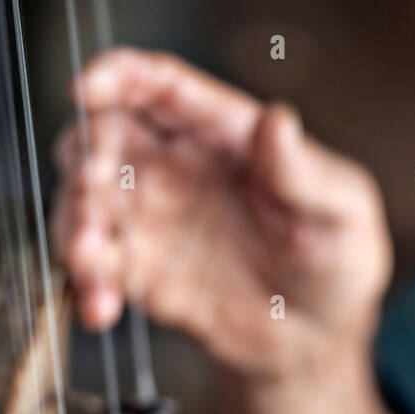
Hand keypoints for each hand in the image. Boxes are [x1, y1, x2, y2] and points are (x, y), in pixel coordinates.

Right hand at [51, 49, 392, 377]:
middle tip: (93, 191)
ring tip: (89, 263)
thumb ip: (304, 173)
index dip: (118, 75)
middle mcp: (175, 167)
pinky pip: (95, 269)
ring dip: (73, 227)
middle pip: (105, 139)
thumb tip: (277, 122)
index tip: (84, 86)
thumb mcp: (341, 212)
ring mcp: (152, 221)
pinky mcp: (140, 274)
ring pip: (84, 204)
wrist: (318, 338)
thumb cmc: (338, 260)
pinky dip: (86, 286)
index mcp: (222, 133)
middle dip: (85, 158)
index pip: (160, 86)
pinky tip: (101, 308)